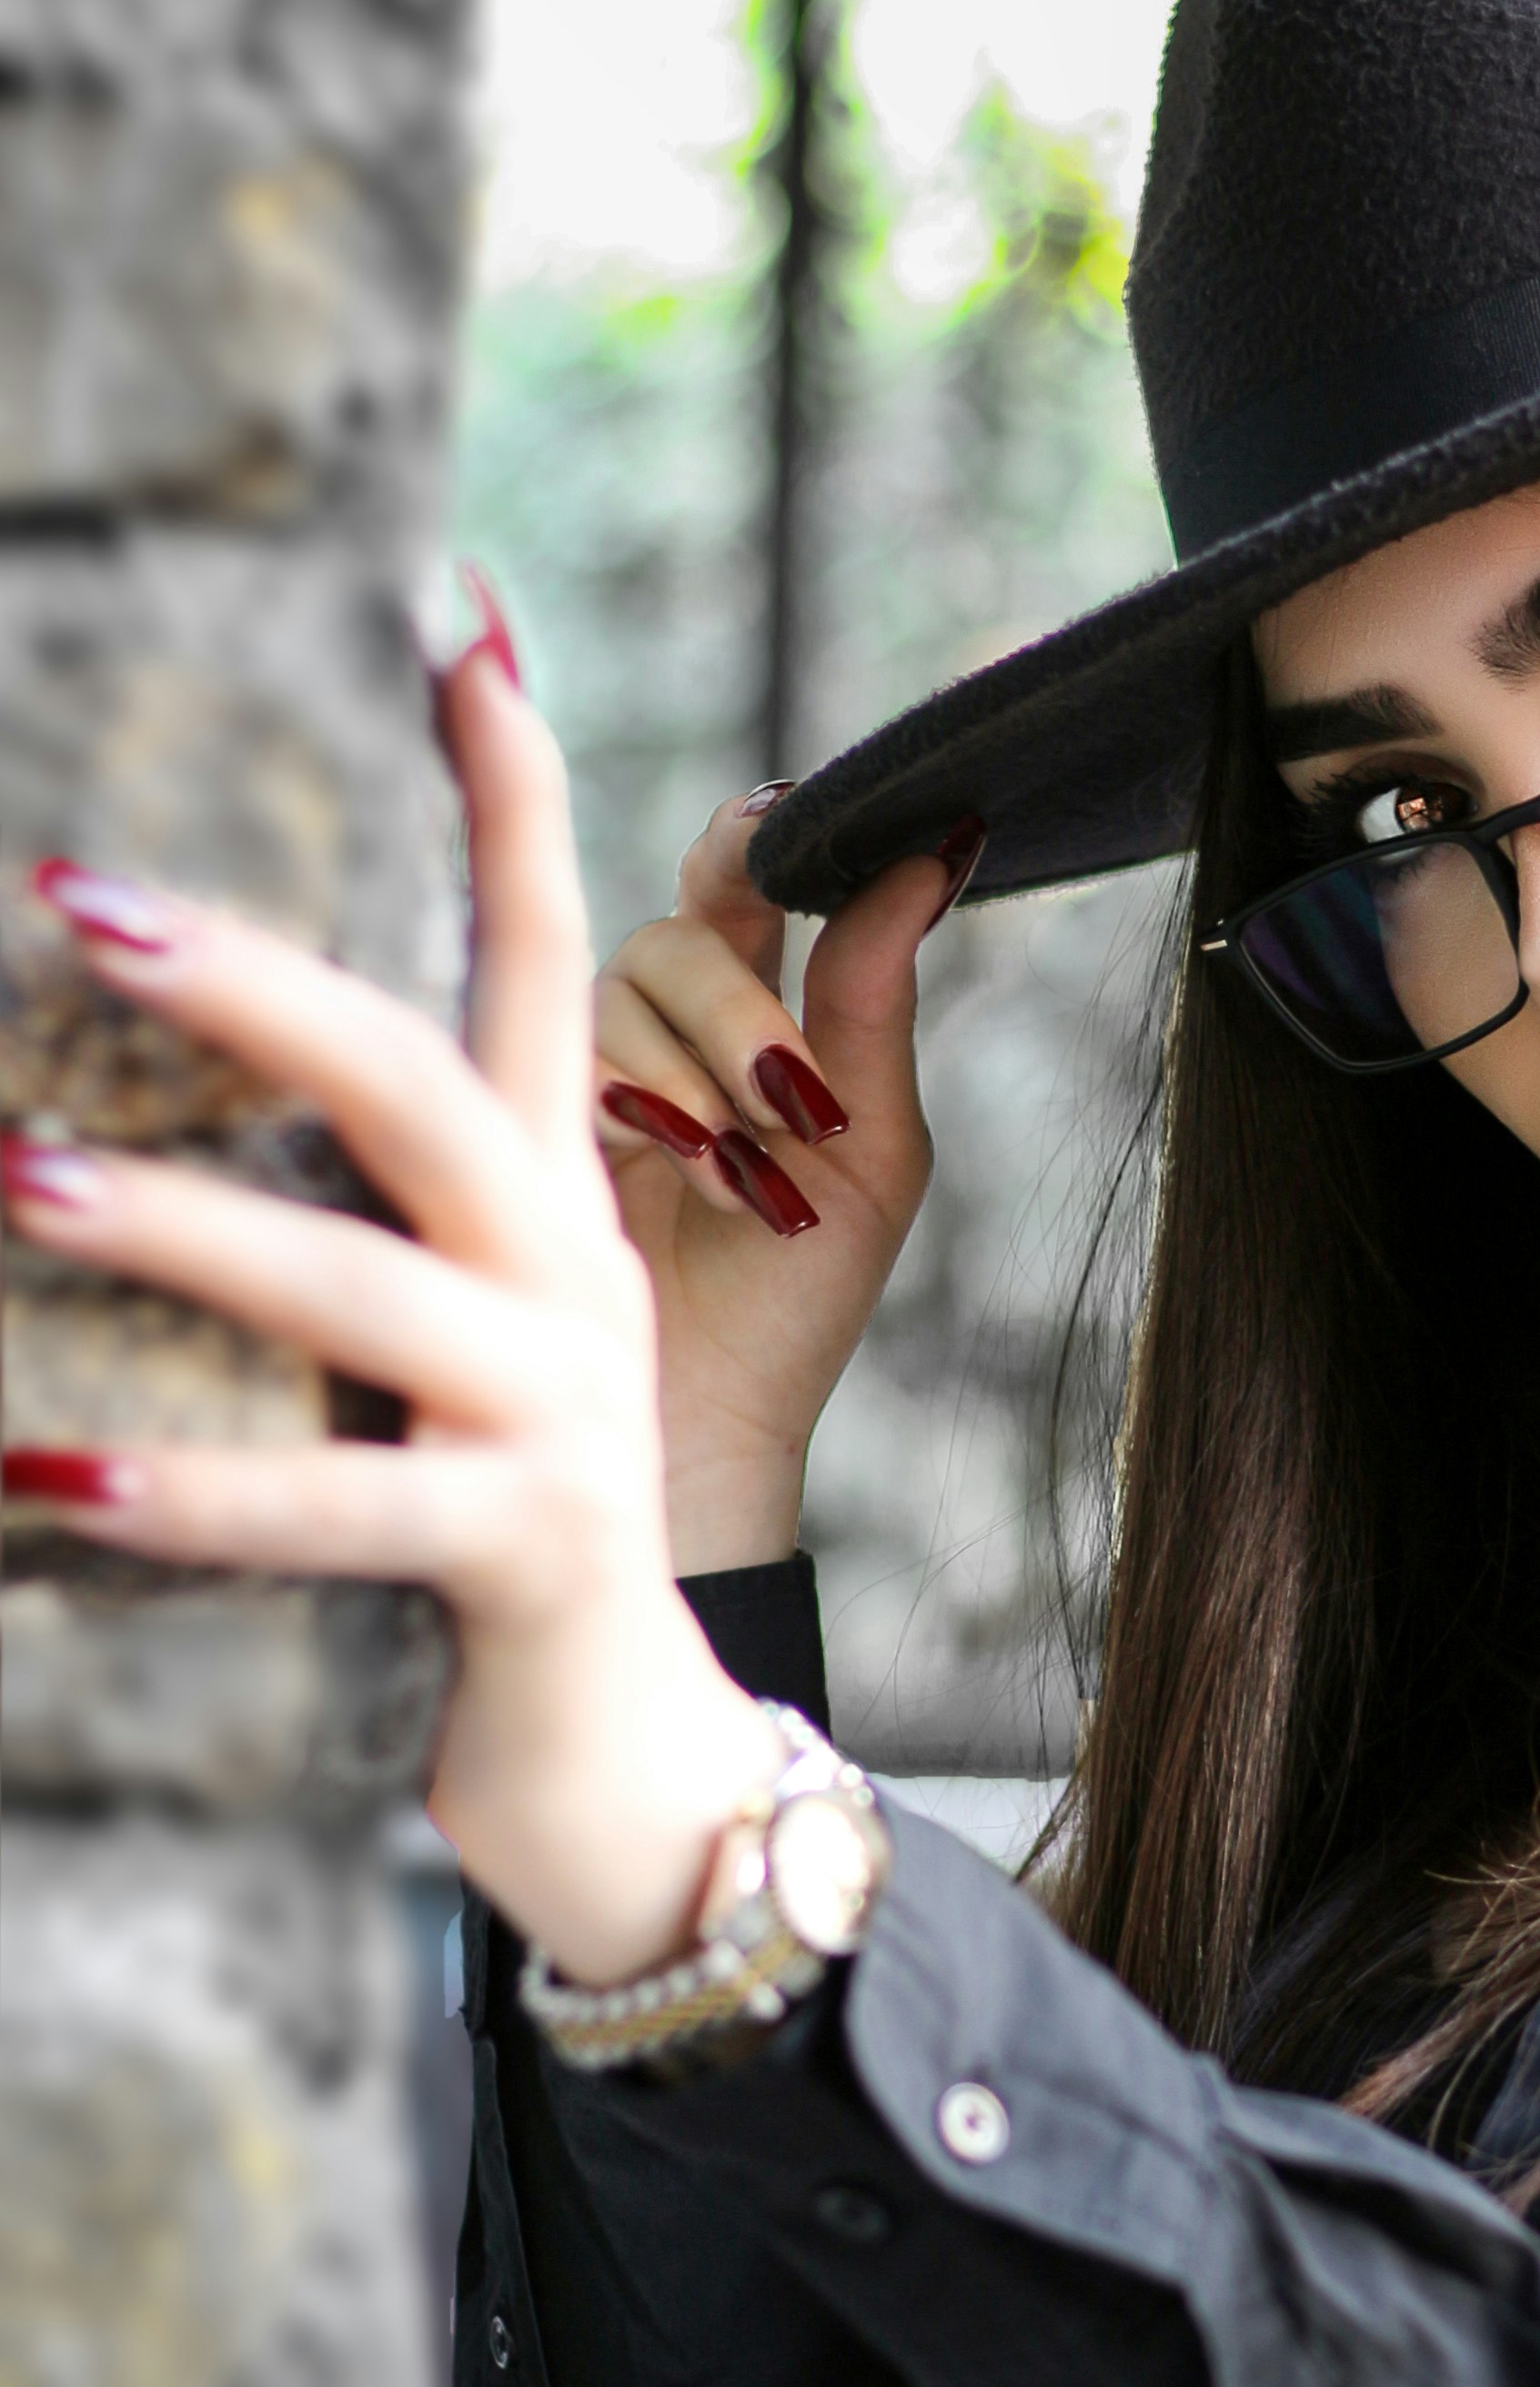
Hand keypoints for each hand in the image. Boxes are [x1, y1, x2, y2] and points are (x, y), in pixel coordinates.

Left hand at [1, 640, 808, 1983]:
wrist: (630, 1767)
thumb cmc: (489, 1531)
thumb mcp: (447, 1345)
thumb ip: (360, 1218)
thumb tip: (157, 1097)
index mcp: (548, 1207)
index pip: (541, 955)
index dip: (512, 788)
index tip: (461, 619)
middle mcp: (566, 1281)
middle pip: (429, 1087)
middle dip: (261, 985)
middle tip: (81, 899)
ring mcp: (558, 1415)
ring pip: (365, 1294)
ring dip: (180, 1230)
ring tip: (15, 1176)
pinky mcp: (524, 1553)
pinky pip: (339, 1510)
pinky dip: (187, 1497)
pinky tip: (49, 1480)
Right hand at [589, 788, 971, 1569]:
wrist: (710, 1421)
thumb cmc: (797, 1292)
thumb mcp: (870, 1147)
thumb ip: (875, 1000)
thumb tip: (932, 855)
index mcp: (755, 1006)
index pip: (741, 875)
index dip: (756, 837)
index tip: (789, 821)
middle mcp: (660, 1020)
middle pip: (680, 928)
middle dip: (742, 1009)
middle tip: (794, 1102)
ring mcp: (586, 1064)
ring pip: (621, 986)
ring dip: (698, 1073)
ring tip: (743, 1177)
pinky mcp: (524, 1115)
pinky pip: (565, 1051)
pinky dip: (644, 1104)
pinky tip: (686, 1174)